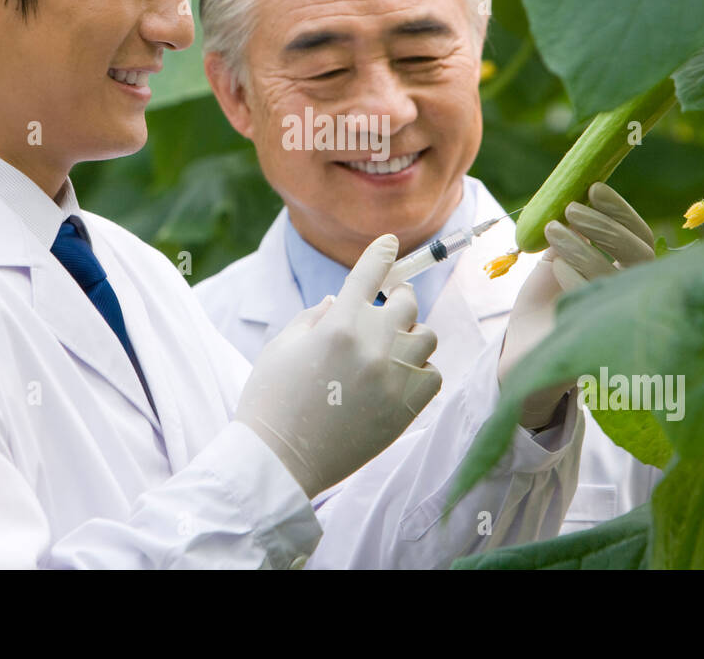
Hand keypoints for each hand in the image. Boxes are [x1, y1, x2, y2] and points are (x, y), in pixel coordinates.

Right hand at [235, 234, 442, 497]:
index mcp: (338, 323)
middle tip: (388, 306)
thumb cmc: (271, 399)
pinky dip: (420, 371)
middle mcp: (371, 344)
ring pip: (426, 336)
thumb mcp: (283, 346)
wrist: (278, 460)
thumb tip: (336, 301)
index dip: (381, 252)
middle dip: (397, 298)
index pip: (369, 272)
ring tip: (392, 347)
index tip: (389, 243)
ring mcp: (392, 376)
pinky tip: (399, 376)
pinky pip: (432, 375)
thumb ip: (314, 317)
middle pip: (406, 302)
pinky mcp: (405, 407)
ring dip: (411, 335)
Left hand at [499, 182, 654, 429]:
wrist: (523, 343)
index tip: (594, 188)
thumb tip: (580, 195)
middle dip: (604, 226)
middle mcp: (635, 294)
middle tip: (571, 209)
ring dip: (584, 246)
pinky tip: (555, 265)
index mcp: (630, 271)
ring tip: (552, 230)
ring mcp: (621, 317)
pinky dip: (577, 276)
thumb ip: (574, 231)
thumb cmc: (545, 297)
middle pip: (639, 254)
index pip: (640, 237)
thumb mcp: (559, 256)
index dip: (621, 211)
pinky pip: (597, 301)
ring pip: (617, 275)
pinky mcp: (601, 338)